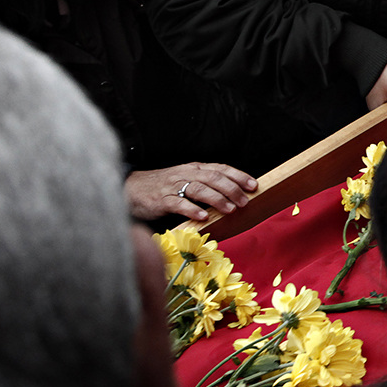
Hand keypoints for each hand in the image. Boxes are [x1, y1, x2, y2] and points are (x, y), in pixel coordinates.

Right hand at [124, 162, 257, 221]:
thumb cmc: (164, 186)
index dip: (238, 176)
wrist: (132, 188)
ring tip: (230, 209)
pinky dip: (192, 209)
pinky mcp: (161, 200)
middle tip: (244, 202)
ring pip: (199, 189)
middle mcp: (186, 174)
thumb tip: (235, 195)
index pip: (221, 169)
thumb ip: (207, 184)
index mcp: (195, 168)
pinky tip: (203, 217)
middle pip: (213, 178)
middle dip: (232, 189)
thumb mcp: (187, 180)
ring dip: (217, 199)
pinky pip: (178, 203)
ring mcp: (173, 186)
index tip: (254, 185)